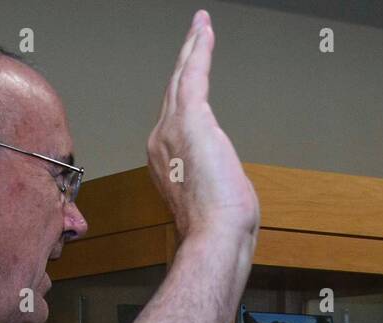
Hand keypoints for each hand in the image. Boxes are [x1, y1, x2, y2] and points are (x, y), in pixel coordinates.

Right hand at [146, 11, 259, 243]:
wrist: (215, 234)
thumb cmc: (217, 228)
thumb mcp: (212, 199)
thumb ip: (212, 177)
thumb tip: (221, 175)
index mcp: (164, 161)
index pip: (174, 119)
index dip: (181, 96)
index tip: (189, 80)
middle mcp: (161, 140)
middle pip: (172, 91)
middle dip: (184, 62)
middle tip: (193, 37)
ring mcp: (172, 128)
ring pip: (181, 77)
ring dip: (192, 49)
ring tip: (200, 27)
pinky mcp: (191, 117)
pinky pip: (194, 73)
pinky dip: (200, 49)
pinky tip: (205, 30)